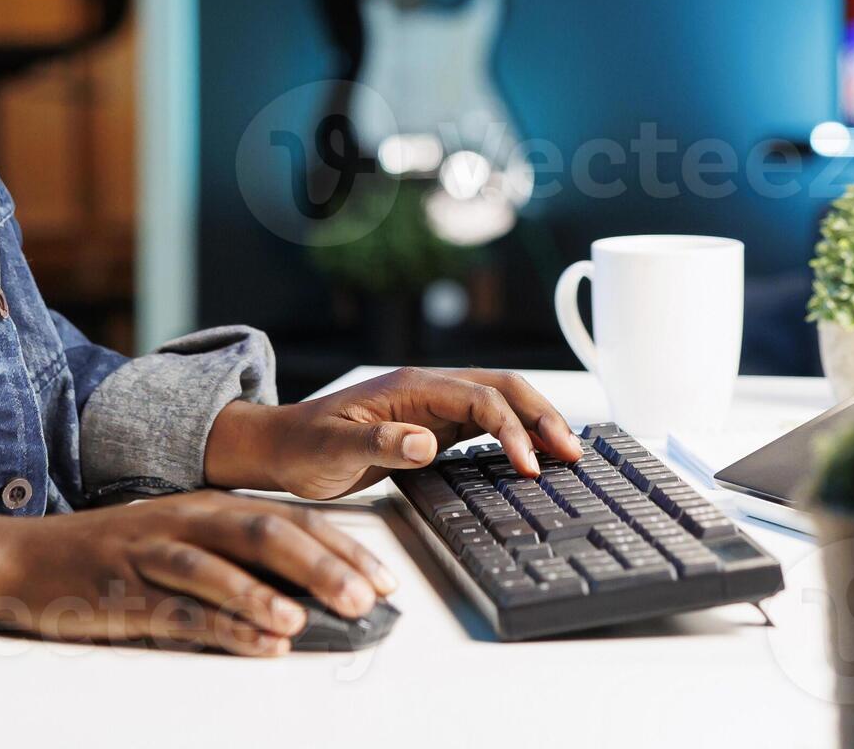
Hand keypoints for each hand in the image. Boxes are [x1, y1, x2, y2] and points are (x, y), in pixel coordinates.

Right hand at [0, 493, 395, 656]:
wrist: (24, 560)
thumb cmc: (114, 557)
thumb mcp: (182, 544)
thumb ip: (239, 561)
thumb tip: (312, 597)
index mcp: (210, 506)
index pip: (291, 520)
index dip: (343, 547)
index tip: (386, 578)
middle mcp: (187, 522)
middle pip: (265, 534)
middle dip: (322, 566)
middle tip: (366, 599)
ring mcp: (153, 555)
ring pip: (221, 567)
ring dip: (269, 594)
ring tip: (308, 620)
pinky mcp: (124, 593)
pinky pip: (180, 611)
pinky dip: (223, 626)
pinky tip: (256, 643)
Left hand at [202, 367, 587, 498]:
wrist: (282, 446)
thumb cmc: (303, 445)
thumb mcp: (332, 449)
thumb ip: (378, 445)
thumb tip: (425, 444)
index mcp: (411, 387)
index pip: (479, 399)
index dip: (511, 429)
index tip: (529, 466)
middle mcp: (429, 389)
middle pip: (501, 389)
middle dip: (541, 416)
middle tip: (572, 453)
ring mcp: (433, 406)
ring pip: (499, 403)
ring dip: (535, 424)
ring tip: (566, 454)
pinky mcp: (434, 427)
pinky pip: (485, 423)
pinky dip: (515, 435)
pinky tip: (531, 456)